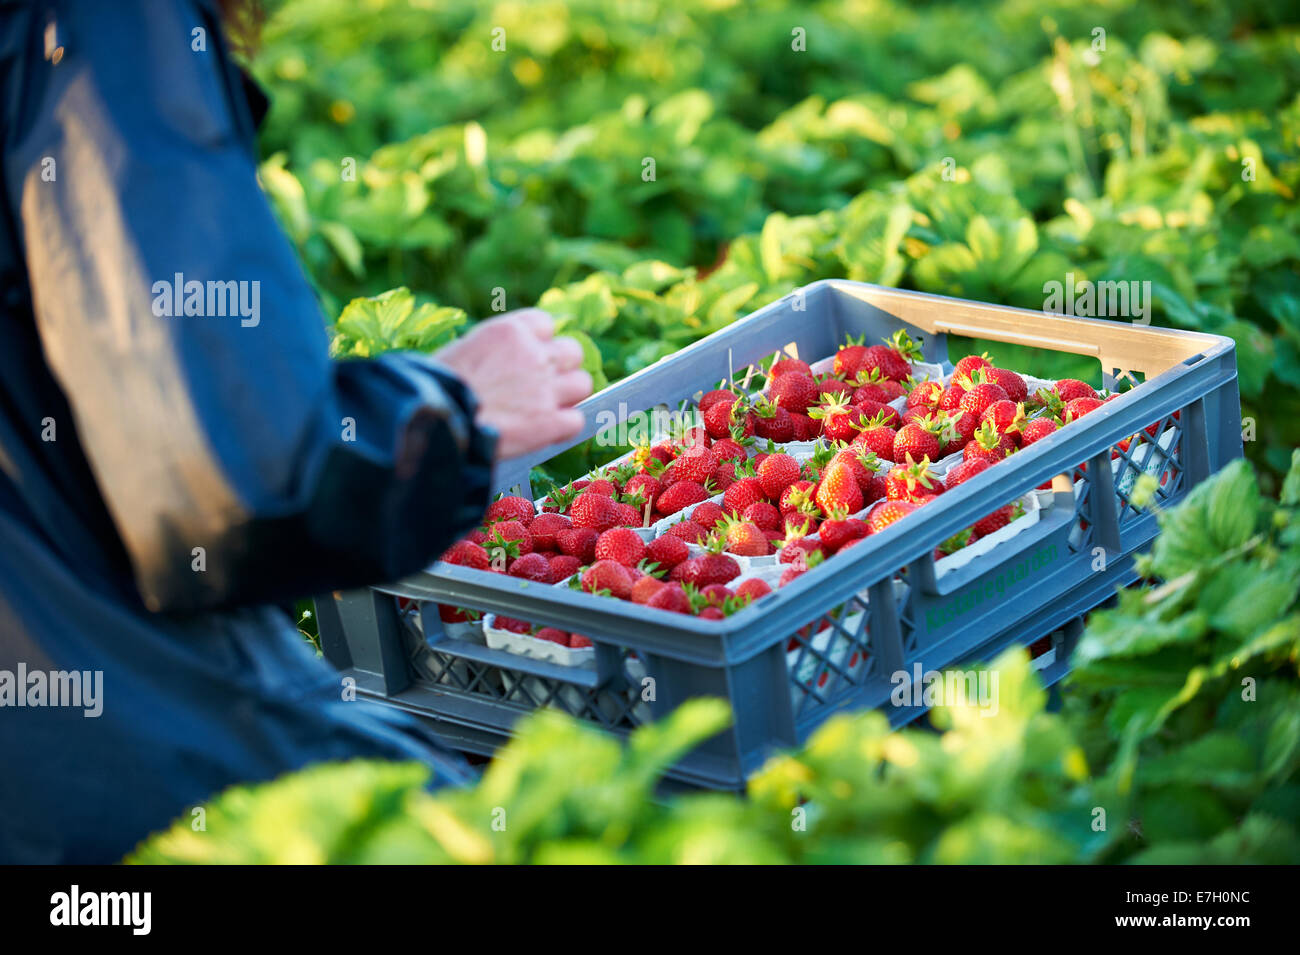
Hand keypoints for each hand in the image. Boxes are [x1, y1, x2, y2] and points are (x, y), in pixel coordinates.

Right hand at [434, 309, 592, 459]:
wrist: (434, 421)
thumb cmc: (435, 387)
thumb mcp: (463, 350)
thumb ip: (495, 351)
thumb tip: (504, 361)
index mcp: (510, 331)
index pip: (545, 323)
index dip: (539, 342)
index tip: (529, 357)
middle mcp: (533, 355)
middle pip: (572, 351)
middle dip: (561, 366)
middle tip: (542, 384)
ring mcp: (545, 389)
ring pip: (582, 383)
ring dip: (568, 395)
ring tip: (547, 408)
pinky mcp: (550, 423)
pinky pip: (577, 420)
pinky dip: (563, 428)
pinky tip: (545, 432)